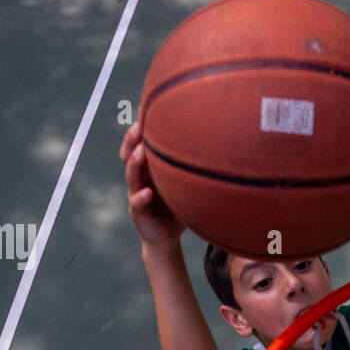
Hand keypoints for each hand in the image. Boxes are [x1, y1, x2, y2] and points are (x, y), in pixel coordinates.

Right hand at [120, 116, 185, 255]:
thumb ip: (192, 170)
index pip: (141, 145)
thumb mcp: (185, 186)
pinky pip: (136, 203)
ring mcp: (135, 195)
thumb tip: (220, 148)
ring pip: (131, 176)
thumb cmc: (177, 209)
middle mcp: (139, 179)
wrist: (166, 239)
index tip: (146, 110)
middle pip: (129, 155)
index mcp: (148, 170)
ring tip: (140, 152)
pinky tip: (147, 192)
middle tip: (138, 125)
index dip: (141, 130)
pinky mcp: (137, 213)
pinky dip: (141, 197)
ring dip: (135, 163)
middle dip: (132, 139)